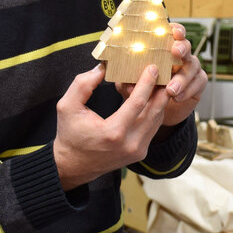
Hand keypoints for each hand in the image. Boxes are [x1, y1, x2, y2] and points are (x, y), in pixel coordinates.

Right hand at [54, 63, 169, 189]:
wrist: (73, 165)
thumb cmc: (70, 134)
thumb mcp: (67, 106)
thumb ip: (82, 85)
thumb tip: (102, 67)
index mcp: (113, 133)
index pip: (138, 103)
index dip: (147, 83)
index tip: (153, 67)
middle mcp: (130, 144)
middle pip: (155, 111)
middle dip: (161, 89)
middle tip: (165, 71)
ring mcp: (137, 151)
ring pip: (157, 120)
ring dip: (160, 100)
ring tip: (159, 82)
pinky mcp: (140, 153)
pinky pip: (153, 128)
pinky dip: (155, 112)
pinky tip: (152, 98)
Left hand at [117, 22, 204, 129]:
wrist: (159, 110)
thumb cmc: (144, 90)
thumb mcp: (131, 85)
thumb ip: (127, 81)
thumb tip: (125, 82)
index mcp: (164, 49)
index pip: (172, 32)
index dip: (175, 29)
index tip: (174, 31)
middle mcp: (180, 54)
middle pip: (185, 44)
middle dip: (181, 46)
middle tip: (175, 52)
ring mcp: (190, 67)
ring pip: (192, 65)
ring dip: (182, 77)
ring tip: (171, 89)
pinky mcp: (198, 81)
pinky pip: (199, 82)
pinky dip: (188, 90)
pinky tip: (177, 97)